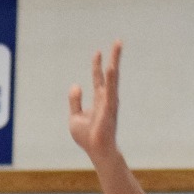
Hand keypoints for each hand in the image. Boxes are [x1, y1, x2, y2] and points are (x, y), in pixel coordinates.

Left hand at [68, 41, 123, 161]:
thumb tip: (76, 85)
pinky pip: (110, 91)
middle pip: (110, 74)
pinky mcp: (109, 109)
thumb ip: (75, 101)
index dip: (97, 65)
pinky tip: (112, 68)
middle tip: (118, 41)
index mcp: (99, 99)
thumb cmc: (88, 137)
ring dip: (115, 62)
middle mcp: (107, 98)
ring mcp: (109, 102)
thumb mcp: (75, 117)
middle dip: (113, 57)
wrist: (96, 151)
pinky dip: (111, 79)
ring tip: (117, 47)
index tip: (97, 52)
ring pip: (113, 78)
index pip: (98, 78)